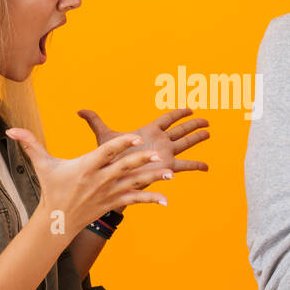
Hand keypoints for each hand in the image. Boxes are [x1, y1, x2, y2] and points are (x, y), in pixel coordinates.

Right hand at [5, 129, 171, 237]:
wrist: (57, 219)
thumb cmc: (52, 188)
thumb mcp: (42, 165)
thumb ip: (30, 144)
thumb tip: (10, 130)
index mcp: (86, 166)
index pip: (107, 152)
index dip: (122, 143)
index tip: (136, 135)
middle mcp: (99, 179)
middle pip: (124, 168)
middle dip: (142, 161)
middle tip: (160, 154)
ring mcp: (108, 193)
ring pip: (134, 184)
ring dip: (153, 179)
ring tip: (171, 173)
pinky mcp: (113, 203)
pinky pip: (134, 201)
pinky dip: (150, 200)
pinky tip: (165, 201)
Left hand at [77, 107, 209, 188]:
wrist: (112, 180)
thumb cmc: (108, 159)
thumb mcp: (104, 137)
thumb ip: (95, 122)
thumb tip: (79, 110)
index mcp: (149, 132)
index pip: (167, 119)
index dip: (178, 113)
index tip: (190, 109)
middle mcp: (159, 142)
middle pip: (180, 130)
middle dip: (193, 125)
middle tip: (206, 120)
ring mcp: (165, 154)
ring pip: (186, 144)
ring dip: (198, 139)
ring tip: (209, 133)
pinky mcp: (166, 166)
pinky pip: (185, 166)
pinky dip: (196, 166)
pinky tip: (207, 168)